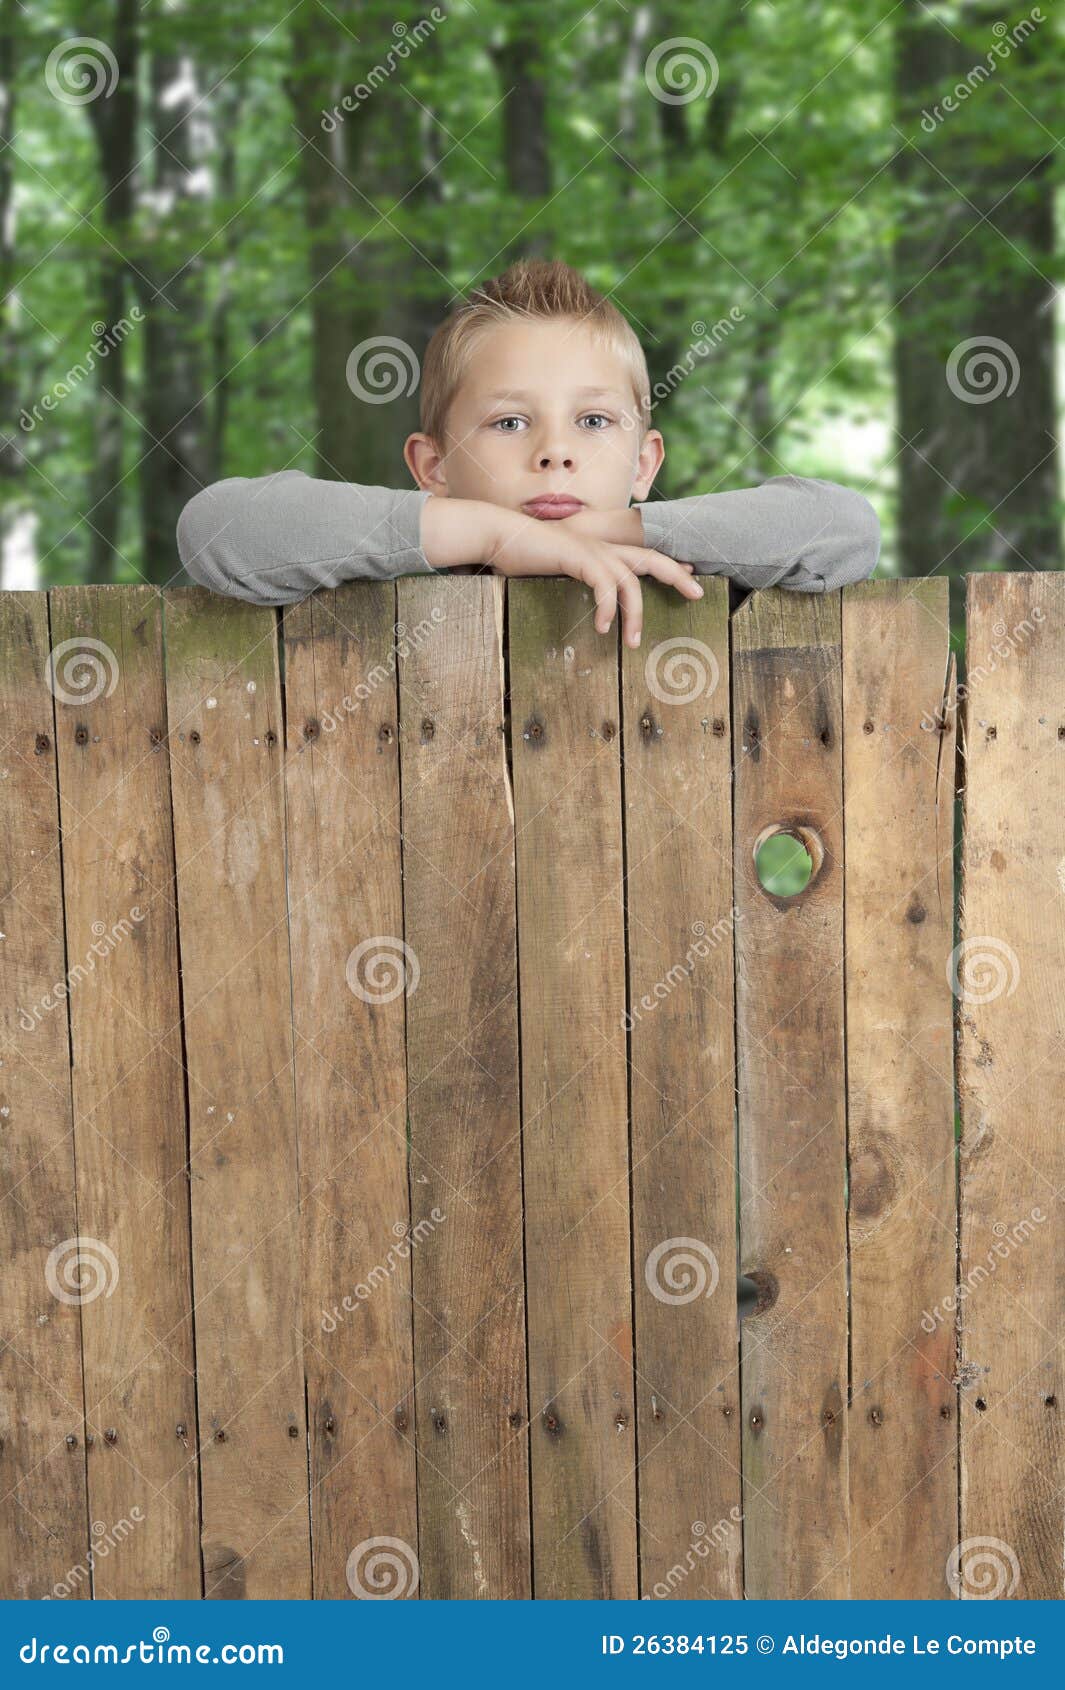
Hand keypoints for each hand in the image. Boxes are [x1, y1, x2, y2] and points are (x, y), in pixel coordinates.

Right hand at [485, 507, 701, 648]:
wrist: (499, 534)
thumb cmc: (523, 554)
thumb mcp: (556, 568)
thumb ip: (575, 578)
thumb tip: (585, 597)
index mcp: (600, 548)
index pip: (643, 554)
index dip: (668, 565)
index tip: (690, 574)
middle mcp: (602, 546)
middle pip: (651, 559)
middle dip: (676, 576)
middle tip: (697, 593)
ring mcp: (591, 550)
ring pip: (630, 581)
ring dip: (635, 614)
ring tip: (631, 643)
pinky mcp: (578, 557)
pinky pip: (603, 585)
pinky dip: (606, 608)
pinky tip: (601, 627)